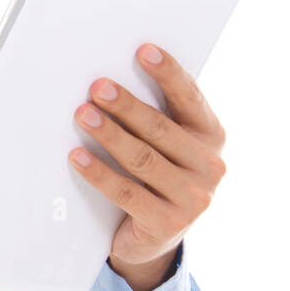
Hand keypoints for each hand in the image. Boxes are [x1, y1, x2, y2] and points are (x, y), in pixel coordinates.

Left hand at [68, 43, 226, 290]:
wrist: (154, 239)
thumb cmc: (156, 178)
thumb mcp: (168, 147)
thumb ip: (157, 118)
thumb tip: (115, 80)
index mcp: (212, 136)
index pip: (190, 99)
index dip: (168, 73)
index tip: (143, 51)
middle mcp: (210, 166)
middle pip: (161, 129)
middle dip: (127, 106)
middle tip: (98, 86)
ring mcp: (192, 198)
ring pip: (142, 159)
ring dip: (109, 134)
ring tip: (82, 114)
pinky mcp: (167, 224)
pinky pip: (126, 193)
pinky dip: (98, 172)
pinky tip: (77, 156)